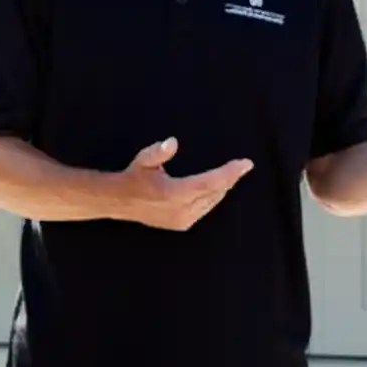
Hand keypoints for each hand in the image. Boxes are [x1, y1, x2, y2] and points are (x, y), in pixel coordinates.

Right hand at [111, 137, 252, 230]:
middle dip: (229, 179)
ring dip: (222, 189)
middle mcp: (182, 210)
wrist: (121, 201)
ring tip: (231, 175)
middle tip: (241, 166)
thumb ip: (159, 151)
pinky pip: (204, 210)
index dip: (230, 173)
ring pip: (211, 202)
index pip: (211, 182)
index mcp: (175, 193)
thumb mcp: (145, 159)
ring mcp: (183, 220)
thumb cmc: (134, 177)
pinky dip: (212, 199)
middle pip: (215, 192)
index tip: (245, 164)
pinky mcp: (182, 225)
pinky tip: (216, 190)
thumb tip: (173, 142)